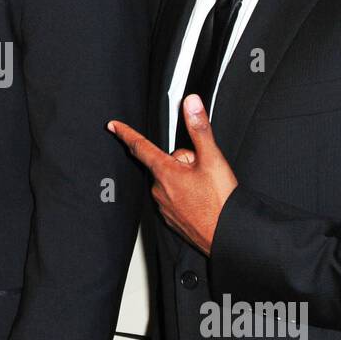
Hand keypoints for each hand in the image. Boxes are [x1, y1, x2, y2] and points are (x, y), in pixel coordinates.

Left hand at [108, 94, 236, 254]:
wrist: (227, 236)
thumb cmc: (220, 202)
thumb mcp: (213, 159)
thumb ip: (199, 128)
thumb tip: (191, 103)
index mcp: (165, 172)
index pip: (141, 147)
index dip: (126, 133)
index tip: (113, 126)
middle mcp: (159, 190)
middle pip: (166, 163)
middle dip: (183, 163)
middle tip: (204, 173)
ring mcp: (164, 206)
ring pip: (172, 181)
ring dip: (186, 181)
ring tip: (206, 191)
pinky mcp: (171, 219)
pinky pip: (175, 199)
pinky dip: (187, 197)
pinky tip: (202, 202)